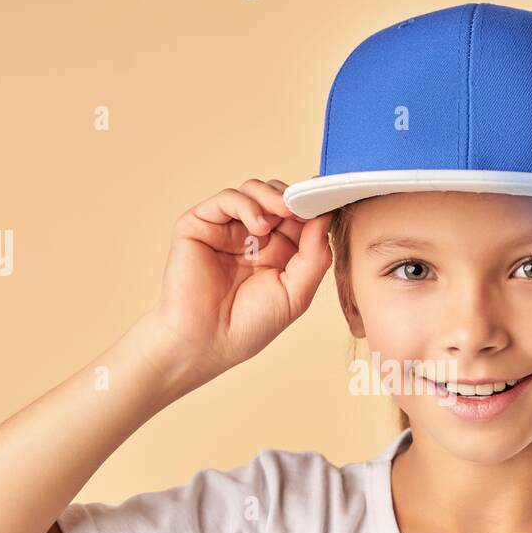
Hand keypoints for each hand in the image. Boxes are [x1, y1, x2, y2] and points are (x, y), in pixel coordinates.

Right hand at [151, 178, 333, 376]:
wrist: (208, 342)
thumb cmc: (250, 325)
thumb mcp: (297, 293)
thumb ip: (315, 255)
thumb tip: (326, 217)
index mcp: (278, 251)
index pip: (300, 216)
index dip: (314, 207)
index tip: (331, 199)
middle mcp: (252, 237)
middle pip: (278, 196)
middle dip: (295, 198)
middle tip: (306, 205)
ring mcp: (226, 229)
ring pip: (254, 190)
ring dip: (273, 196)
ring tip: (282, 213)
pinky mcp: (200, 225)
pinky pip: (227, 199)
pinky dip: (247, 204)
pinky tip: (259, 226)